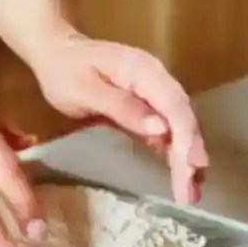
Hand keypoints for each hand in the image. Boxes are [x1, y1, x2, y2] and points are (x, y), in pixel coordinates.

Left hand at [25, 31, 207, 203]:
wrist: (56, 52)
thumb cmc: (65, 72)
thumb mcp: (85, 90)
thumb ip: (123, 107)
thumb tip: (161, 128)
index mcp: (145, 71)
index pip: (175, 108)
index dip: (186, 141)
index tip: (189, 172)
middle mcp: (159, 79)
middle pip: (184, 119)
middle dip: (190, 157)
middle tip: (190, 194)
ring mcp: (157, 91)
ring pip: (182, 126)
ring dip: (188, 159)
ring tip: (191, 192)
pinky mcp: (152, 103)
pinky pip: (171, 128)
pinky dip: (177, 152)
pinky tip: (181, 174)